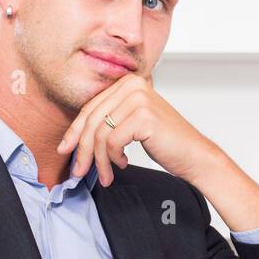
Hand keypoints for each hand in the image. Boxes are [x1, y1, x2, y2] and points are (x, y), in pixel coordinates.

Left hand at [55, 73, 221, 186]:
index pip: (90, 107)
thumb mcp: (131, 123)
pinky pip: (113, 141)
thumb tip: (73, 137)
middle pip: (92, 120)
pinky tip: (125, 163)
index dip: (74, 131)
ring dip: (100, 160)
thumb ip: (108, 119)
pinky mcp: (144, 116)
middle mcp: (133, 85)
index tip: (64, 150)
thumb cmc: (164, 142)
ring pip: (100, 134)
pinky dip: (114, 158)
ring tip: (107, 175)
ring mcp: (139, 99)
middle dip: (83, 150)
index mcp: (128, 82)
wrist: (194, 155)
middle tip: (79, 171)